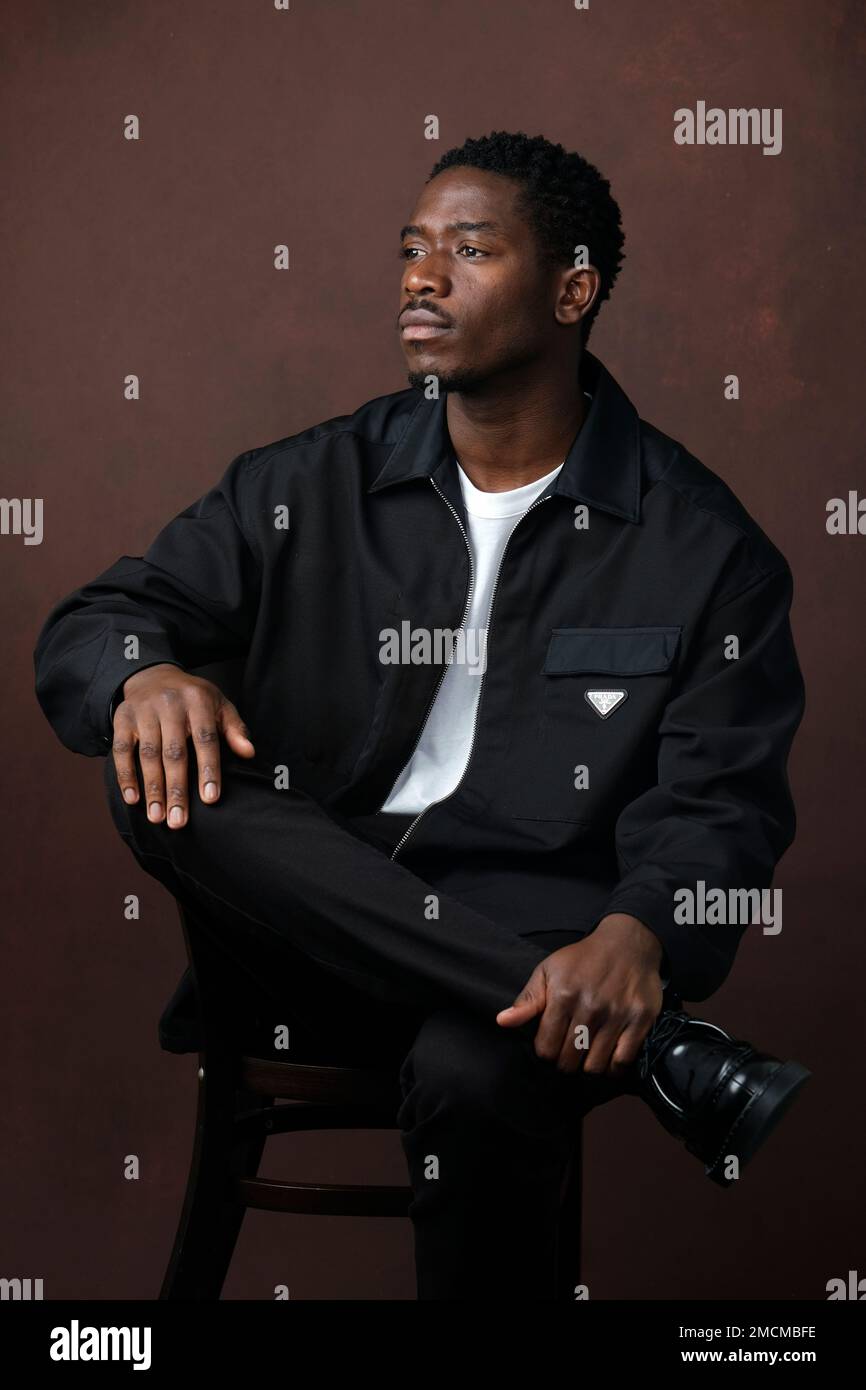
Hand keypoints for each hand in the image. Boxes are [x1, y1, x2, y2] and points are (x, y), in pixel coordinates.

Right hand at [111, 663, 255, 827]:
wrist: (153, 676)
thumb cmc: (193, 698)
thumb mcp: (219, 705)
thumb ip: (234, 729)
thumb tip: (249, 753)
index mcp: (198, 702)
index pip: (206, 739)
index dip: (208, 770)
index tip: (210, 799)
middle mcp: (170, 705)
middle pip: (174, 752)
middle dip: (177, 789)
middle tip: (179, 821)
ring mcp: (144, 711)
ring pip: (148, 754)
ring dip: (152, 788)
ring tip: (158, 817)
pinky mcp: (122, 718)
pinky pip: (121, 749)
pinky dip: (126, 775)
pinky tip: (133, 799)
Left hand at [496, 914, 664, 1077]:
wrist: (628, 942)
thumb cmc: (583, 959)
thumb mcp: (549, 970)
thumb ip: (527, 999)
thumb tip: (502, 1021)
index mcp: (563, 995)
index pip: (546, 1048)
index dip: (546, 1051)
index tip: (551, 1045)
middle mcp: (590, 1007)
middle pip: (568, 1061)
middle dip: (565, 1061)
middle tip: (569, 1051)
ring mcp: (616, 1015)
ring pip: (594, 1066)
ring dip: (588, 1066)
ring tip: (587, 1053)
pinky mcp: (640, 1020)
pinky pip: (622, 1061)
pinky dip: (613, 1068)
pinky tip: (608, 1059)